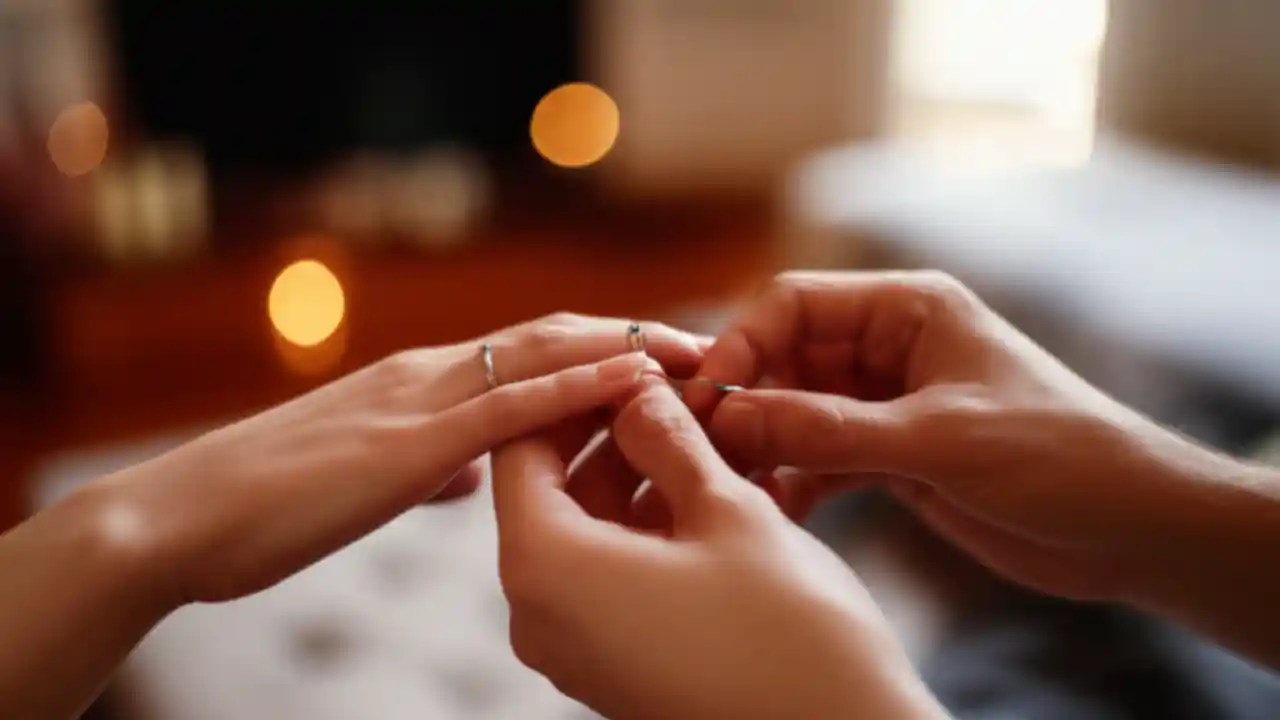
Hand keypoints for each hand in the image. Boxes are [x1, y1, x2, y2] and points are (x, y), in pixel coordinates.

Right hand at [74, 313, 704, 605]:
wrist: (186, 517)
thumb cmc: (268, 508)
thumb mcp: (366, 479)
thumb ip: (426, 463)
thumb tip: (471, 470)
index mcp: (418, 386)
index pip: (528, 351)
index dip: (600, 348)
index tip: (662, 356)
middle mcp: (427, 376)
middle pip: (552, 338)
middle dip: (632, 338)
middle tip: (704, 344)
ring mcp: (420, 401)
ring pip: (543, 355)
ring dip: (625, 348)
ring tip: (694, 350)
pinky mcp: (410, 441)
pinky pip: (512, 404)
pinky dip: (579, 386)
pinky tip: (631, 382)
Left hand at [492, 377, 944, 719]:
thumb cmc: (787, 633)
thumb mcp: (727, 512)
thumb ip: (668, 440)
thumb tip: (634, 390)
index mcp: (546, 568)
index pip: (521, 449)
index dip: (576, 392)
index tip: (634, 358)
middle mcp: (540, 615)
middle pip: (552, 489)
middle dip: (610, 431)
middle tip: (676, 385)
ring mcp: (576, 648)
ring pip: (588, 532)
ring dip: (638, 476)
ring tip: (704, 429)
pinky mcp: (614, 667)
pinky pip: (612, 575)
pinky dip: (649, 527)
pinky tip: (711, 488)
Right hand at [693, 271, 1277, 608]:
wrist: (1128, 525)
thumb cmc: (1056, 454)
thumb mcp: (939, 438)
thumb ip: (833, 428)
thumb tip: (731, 416)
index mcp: (909, 310)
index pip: (797, 304)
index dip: (744, 342)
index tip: (709, 393)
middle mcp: (890, 349)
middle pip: (786, 359)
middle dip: (745, 399)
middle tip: (702, 445)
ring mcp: (887, 405)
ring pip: (796, 412)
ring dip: (763, 444)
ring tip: (731, 481)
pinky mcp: (892, 458)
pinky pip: (821, 459)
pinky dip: (795, 481)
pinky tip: (777, 508)